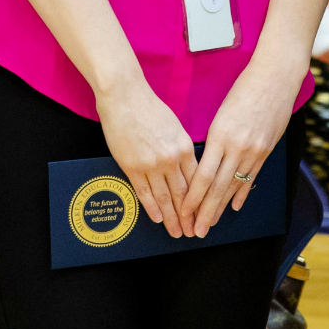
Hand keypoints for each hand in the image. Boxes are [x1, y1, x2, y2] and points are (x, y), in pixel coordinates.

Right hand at [95, 78, 197, 237]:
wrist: (124, 96)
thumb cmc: (149, 107)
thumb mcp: (174, 126)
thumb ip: (180, 148)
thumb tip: (185, 167)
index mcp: (184, 147)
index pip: (197, 181)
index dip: (201, 201)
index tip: (204, 214)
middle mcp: (171, 159)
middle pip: (183, 194)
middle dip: (189, 216)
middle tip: (193, 232)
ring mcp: (151, 164)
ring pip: (165, 198)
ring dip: (172, 218)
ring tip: (177, 232)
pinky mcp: (132, 166)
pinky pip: (144, 192)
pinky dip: (152, 208)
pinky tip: (157, 219)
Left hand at [180, 51, 305, 236]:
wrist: (275, 79)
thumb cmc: (243, 90)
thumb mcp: (221, 114)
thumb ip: (215, 140)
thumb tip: (203, 163)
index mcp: (220, 136)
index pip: (203, 176)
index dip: (193, 197)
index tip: (183, 211)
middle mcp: (237, 147)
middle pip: (218, 188)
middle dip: (205, 211)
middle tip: (196, 230)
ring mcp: (254, 151)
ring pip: (234, 187)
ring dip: (221, 208)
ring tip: (211, 223)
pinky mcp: (267, 150)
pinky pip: (252, 177)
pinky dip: (241, 193)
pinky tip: (234, 206)